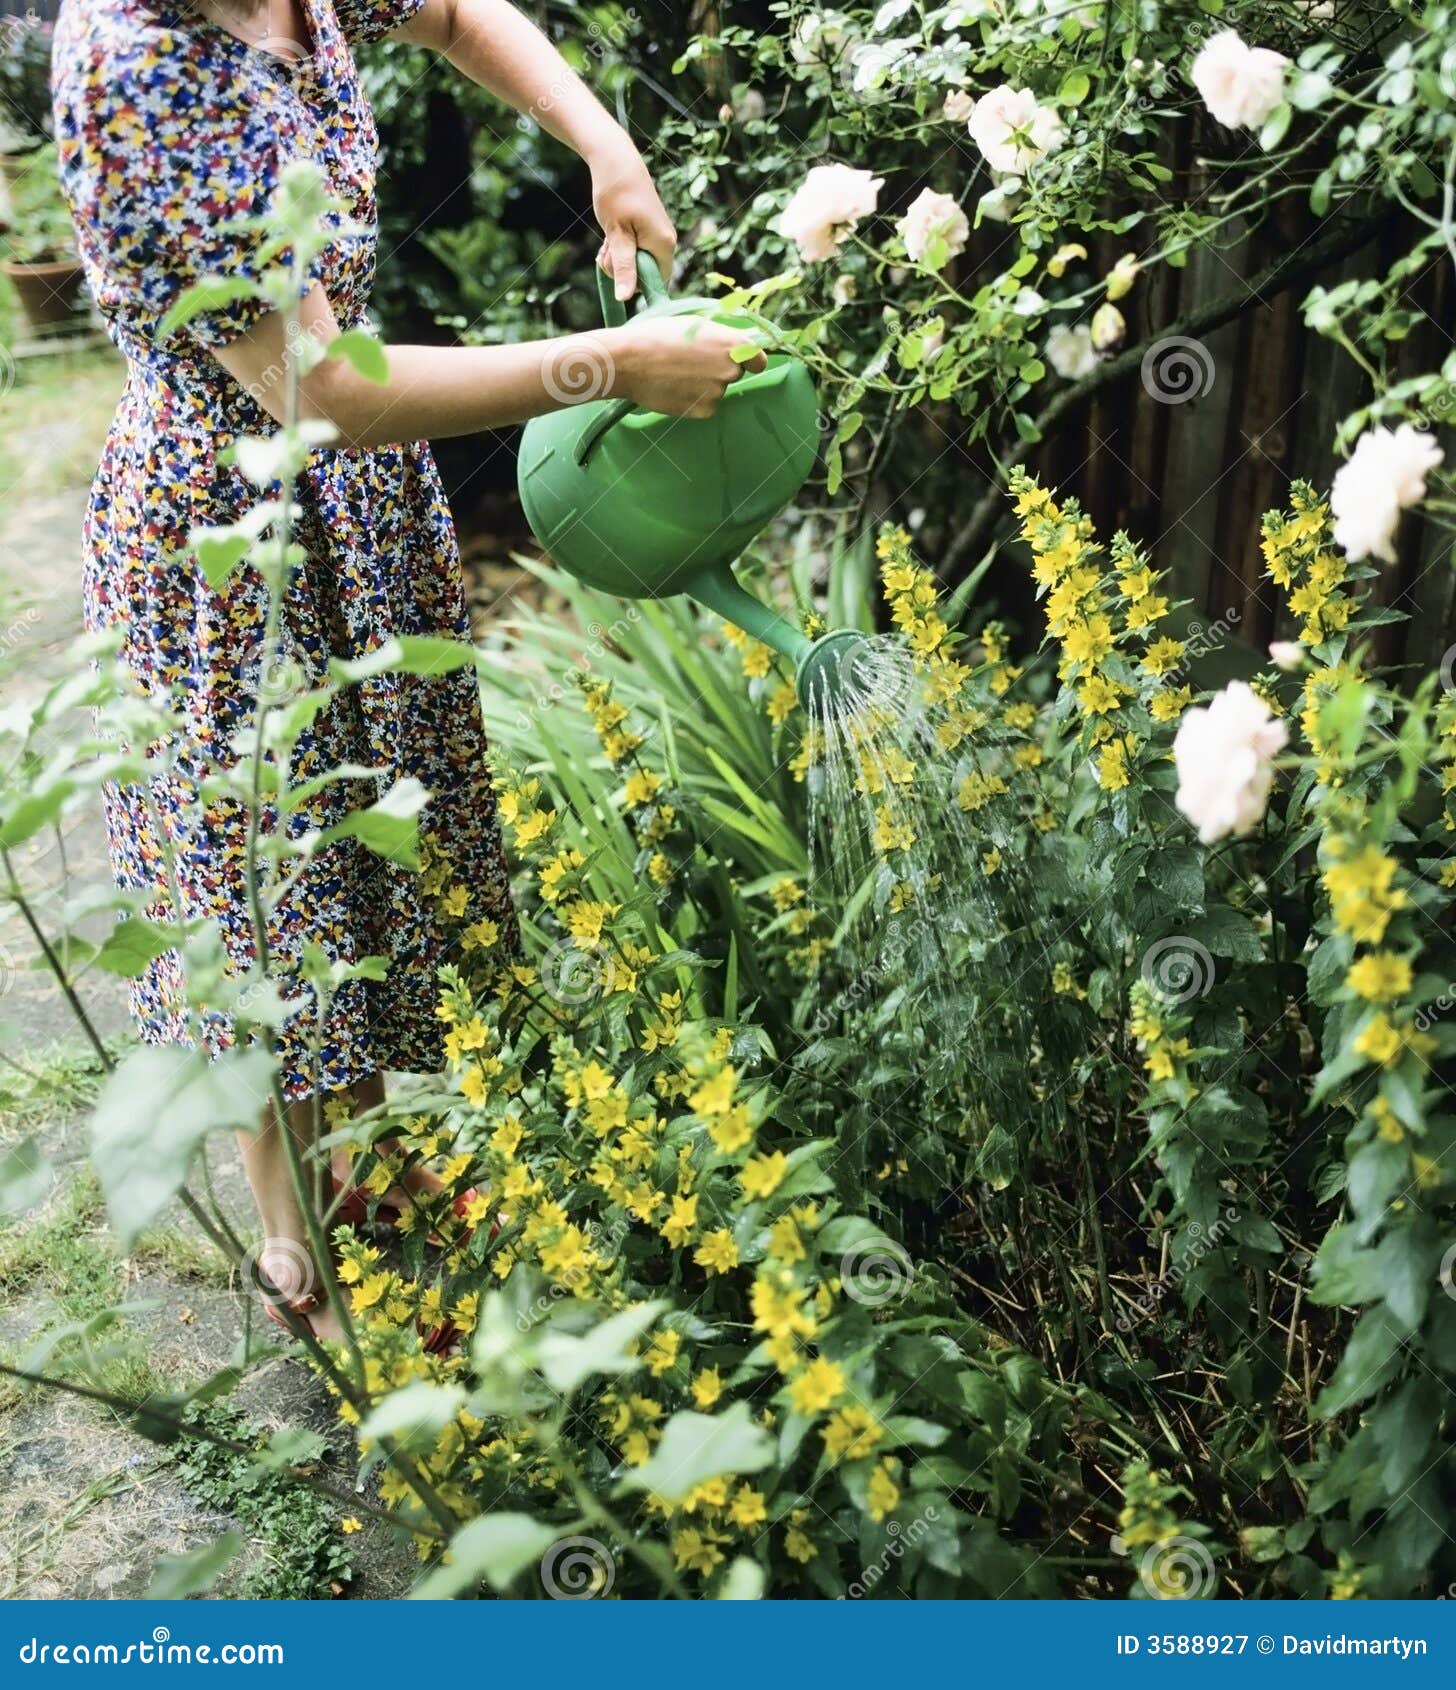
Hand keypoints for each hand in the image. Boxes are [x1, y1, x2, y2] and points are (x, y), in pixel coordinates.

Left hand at [591, 140, 676, 300]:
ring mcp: (659, 235)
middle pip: (645, 274)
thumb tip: (625, 298)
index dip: (634, 284)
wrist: (617, 162)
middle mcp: (667, 242)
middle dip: (622, 269)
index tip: (615, 267)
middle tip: (605, 250)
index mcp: (664, 245)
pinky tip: (612, 234)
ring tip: (607, 238)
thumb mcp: (617, 236)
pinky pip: (636, 250)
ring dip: (618, 258)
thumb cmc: (616, 195)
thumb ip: (623, 267)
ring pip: (637, 262)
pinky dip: (621, 247)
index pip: (656, 284)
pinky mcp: (650, 230)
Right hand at [611, 317, 767, 417]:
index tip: (744, 363)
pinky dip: (693, 400)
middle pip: (732, 374)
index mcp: (731, 344)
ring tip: (675, 373)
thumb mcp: (694, 325)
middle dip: (717, 369)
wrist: (629, 361)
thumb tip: (742, 341)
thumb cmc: (658, 336)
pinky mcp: (703, 411)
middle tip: (690, 363)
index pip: (758, 360)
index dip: (751, 361)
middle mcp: (729, 370)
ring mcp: (717, 393)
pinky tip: (674, 388)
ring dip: (702, 385)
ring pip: (716, 390)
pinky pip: (704, 406)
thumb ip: (721, 336)